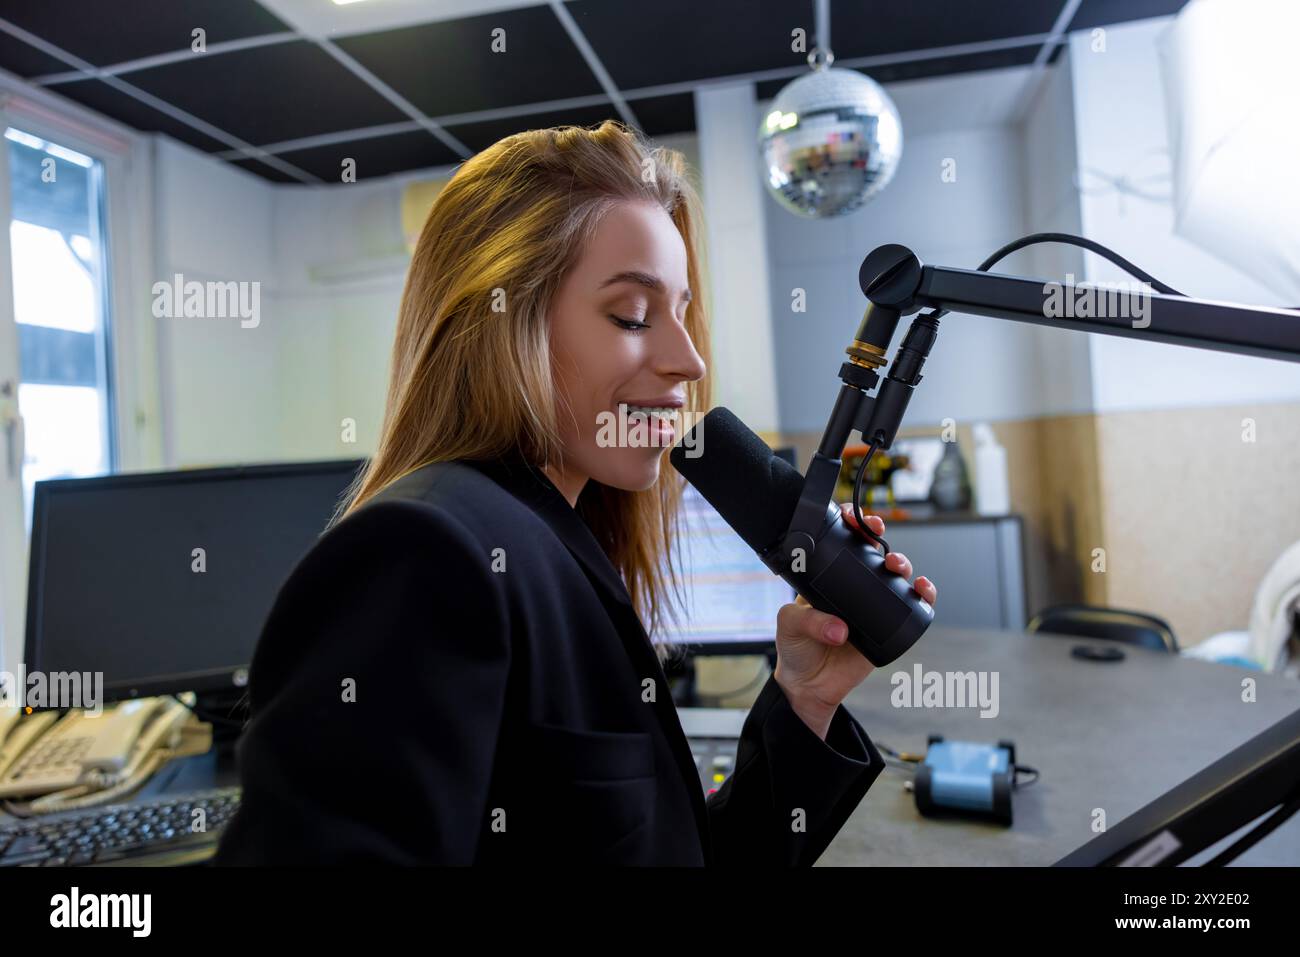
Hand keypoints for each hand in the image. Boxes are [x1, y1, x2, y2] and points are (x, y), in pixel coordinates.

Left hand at [772, 505, 936, 739]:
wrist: (810, 685)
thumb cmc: (796, 649)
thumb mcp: (790, 627)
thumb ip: (810, 623)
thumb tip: (841, 629)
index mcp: (827, 579)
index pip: (843, 545)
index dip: (854, 527)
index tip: (858, 520)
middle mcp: (853, 588)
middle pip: (875, 555)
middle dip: (882, 540)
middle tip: (880, 542)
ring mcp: (873, 606)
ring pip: (897, 577)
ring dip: (904, 565)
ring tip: (898, 567)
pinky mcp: (889, 628)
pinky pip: (912, 608)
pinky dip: (923, 596)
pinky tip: (922, 591)